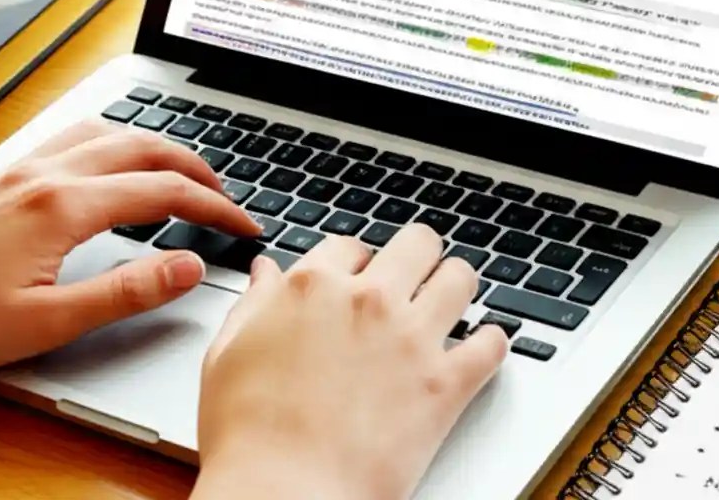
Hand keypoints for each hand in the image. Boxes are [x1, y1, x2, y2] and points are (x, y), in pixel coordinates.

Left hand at [0, 120, 259, 374]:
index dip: (215, 208)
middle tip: (226, 197)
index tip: (244, 226)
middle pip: (143, 147)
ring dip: (157, 146)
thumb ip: (127, 291)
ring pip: (109, 132)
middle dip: (196, 168)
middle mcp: (45, 176)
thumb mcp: (49, 322)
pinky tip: (116, 163)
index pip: (165, 192)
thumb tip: (188, 266)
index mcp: (63, 207)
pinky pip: (74, 137)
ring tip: (183, 174)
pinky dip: (115, 141)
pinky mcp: (4, 179)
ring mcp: (21, 171)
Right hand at [192, 226, 508, 499]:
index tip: (360, 278)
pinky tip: (482, 347)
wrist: (281, 496)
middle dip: (418, 256)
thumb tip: (266, 274)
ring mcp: (411, 339)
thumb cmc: (246, 438)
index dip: (356, 262)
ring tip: (452, 301)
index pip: (350, 246)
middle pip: (417, 243)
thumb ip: (253, 305)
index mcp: (312, 288)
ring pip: (461, 277)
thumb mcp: (226, 357)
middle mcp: (367, 301)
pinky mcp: (444, 383)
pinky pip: (492, 344)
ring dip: (458, 286)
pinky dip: (492, 343)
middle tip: (417, 276)